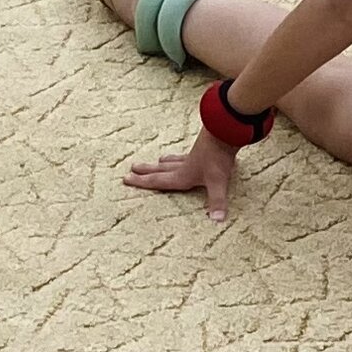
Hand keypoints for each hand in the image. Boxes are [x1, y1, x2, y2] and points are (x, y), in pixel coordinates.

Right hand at [122, 129, 239, 219]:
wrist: (224, 130)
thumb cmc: (218, 157)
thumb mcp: (218, 182)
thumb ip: (217, 201)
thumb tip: (217, 221)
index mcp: (183, 175)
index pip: (159, 181)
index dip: (142, 182)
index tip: (126, 179)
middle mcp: (184, 166)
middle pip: (161, 169)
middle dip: (146, 171)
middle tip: (132, 168)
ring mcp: (193, 155)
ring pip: (173, 161)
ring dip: (164, 163)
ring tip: (158, 161)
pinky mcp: (202, 148)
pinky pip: (186, 155)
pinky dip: (181, 157)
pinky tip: (186, 155)